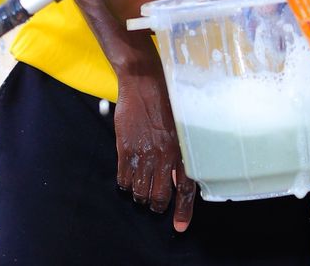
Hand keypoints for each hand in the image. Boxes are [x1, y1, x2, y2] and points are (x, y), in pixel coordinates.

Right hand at [115, 67, 196, 231]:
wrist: (144, 83)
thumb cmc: (166, 102)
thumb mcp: (181, 128)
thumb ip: (180, 153)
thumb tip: (179, 177)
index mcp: (182, 151)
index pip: (185, 190)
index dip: (182, 211)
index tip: (179, 226)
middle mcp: (164, 156)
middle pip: (159, 196)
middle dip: (156, 204)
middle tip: (154, 202)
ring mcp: (143, 153)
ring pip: (140, 191)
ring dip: (140, 196)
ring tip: (140, 191)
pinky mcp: (125, 148)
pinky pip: (124, 178)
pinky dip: (125, 184)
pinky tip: (127, 179)